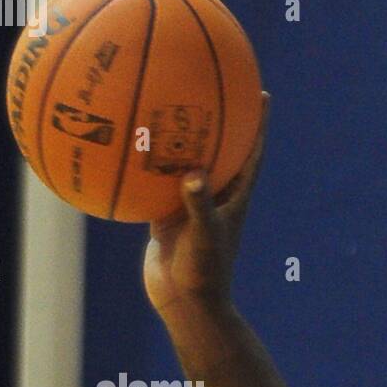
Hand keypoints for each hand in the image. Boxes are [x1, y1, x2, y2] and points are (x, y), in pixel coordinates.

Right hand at [143, 90, 269, 316]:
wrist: (185, 304)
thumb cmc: (205, 274)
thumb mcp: (205, 237)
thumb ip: (199, 205)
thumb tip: (193, 175)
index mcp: (234, 198)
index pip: (251, 152)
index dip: (258, 124)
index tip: (262, 93)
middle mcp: (214, 196)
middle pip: (219, 148)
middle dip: (217, 118)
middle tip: (209, 82)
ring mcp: (188, 204)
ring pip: (183, 162)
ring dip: (175, 137)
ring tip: (163, 101)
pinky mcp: (165, 215)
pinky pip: (153, 181)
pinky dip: (142, 164)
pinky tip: (124, 142)